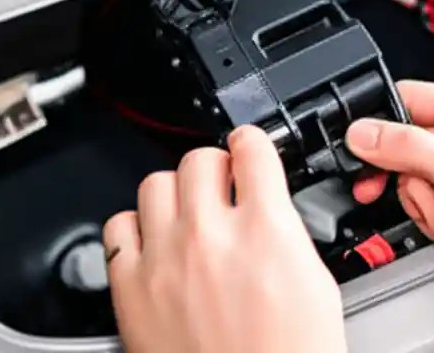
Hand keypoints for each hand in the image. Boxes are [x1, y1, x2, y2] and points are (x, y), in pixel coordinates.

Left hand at [104, 125, 346, 352]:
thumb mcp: (316, 285)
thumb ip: (284, 232)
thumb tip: (268, 207)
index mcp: (265, 231)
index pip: (251, 149)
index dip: (253, 145)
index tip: (250, 150)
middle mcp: (209, 236)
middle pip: (200, 159)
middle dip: (216, 169)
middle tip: (223, 189)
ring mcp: (163, 259)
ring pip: (155, 183)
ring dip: (175, 193)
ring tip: (188, 215)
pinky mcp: (130, 288)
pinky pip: (117, 228)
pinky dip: (135, 229)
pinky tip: (153, 244)